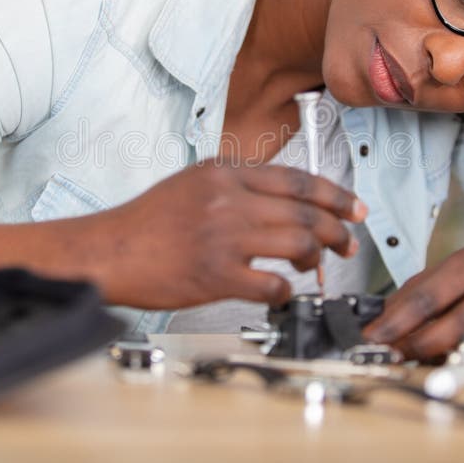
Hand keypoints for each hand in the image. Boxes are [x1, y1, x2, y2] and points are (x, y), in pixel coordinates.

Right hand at [92, 160, 367, 309]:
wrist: (109, 250)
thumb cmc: (147, 222)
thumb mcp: (193, 182)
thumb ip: (237, 184)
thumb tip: (284, 202)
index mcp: (225, 172)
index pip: (296, 179)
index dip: (334, 195)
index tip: (354, 208)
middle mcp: (228, 198)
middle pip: (305, 211)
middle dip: (337, 229)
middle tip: (348, 242)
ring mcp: (223, 236)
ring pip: (298, 243)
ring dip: (316, 257)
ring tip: (315, 265)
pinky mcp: (216, 274)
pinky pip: (272, 284)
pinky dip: (285, 290)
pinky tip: (281, 290)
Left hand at [362, 239, 463, 359]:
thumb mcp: (445, 272)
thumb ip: (411, 296)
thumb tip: (378, 324)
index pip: (428, 295)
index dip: (398, 320)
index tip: (373, 337)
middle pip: (457, 322)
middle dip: (420, 343)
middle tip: (392, 355)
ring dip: (445, 358)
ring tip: (416, 365)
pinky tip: (451, 367)